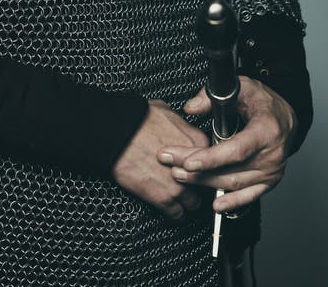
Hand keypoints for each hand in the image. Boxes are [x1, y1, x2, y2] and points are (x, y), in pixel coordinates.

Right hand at [111, 99, 208, 219]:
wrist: (116, 133)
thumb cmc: (137, 119)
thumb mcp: (167, 112)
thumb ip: (182, 125)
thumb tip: (180, 128)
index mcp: (197, 143)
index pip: (210, 162)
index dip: (202, 166)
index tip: (194, 168)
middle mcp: (193, 167)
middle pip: (206, 185)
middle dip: (197, 185)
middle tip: (188, 183)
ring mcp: (179, 185)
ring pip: (193, 203)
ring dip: (186, 201)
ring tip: (177, 195)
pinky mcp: (164, 199)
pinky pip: (177, 215)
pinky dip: (174, 213)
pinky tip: (169, 207)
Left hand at [157, 76, 297, 212]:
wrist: (285, 118)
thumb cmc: (263, 102)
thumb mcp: (242, 88)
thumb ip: (213, 96)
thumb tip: (191, 107)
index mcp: (266, 131)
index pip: (236, 150)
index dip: (211, 158)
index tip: (188, 162)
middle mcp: (271, 155)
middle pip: (230, 169)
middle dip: (197, 169)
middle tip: (171, 164)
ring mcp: (271, 171)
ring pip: (233, 183)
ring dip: (205, 183)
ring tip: (180, 176)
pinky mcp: (268, 181)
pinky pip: (249, 196)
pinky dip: (232, 202)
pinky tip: (216, 206)